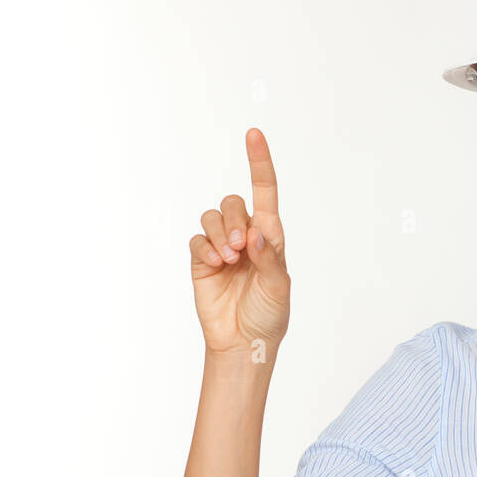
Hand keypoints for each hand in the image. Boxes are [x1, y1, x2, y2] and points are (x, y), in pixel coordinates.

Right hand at [189, 128, 290, 355]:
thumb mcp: (279, 288)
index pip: (265, 192)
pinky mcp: (201, 261)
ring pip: (212, 217)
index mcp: (271, 238)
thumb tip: (256, 233)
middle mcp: (246, 237)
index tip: (254, 134)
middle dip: (233, 219)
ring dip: (219, 234)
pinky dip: (205, 248)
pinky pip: (197, 239)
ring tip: (228, 260)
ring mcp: (222, 247)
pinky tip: (215, 266)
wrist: (244, 342)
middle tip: (240, 249)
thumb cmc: (269, 315)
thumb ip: (269, 259)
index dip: (260, 163)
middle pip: (232, 202)